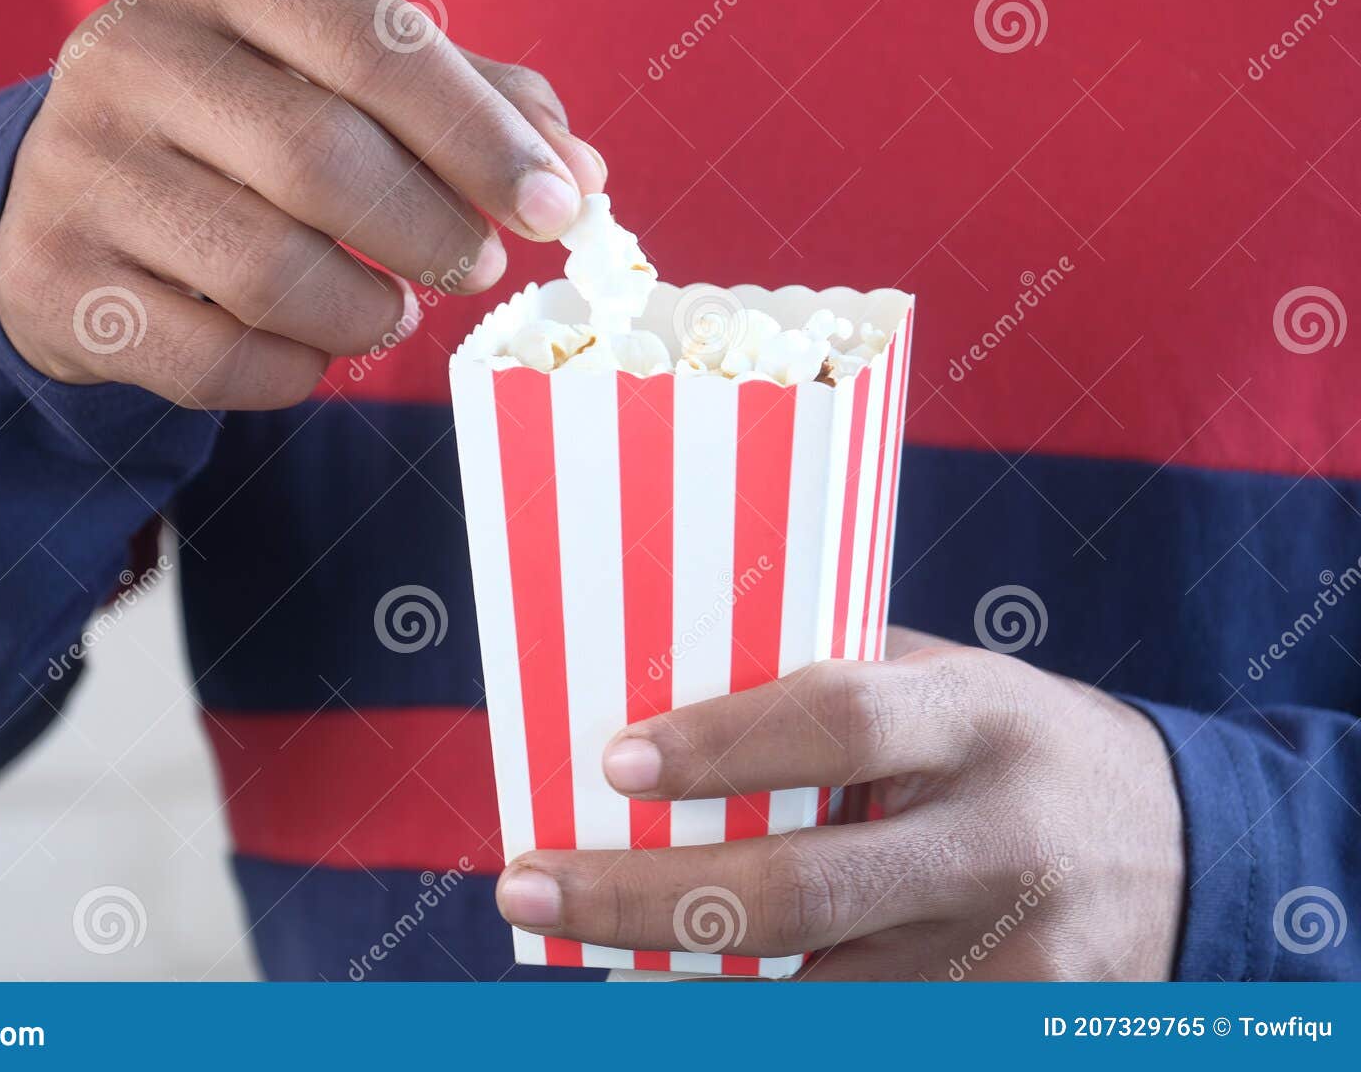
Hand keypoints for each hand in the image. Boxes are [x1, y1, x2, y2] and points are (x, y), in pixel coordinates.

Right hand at [0, 0, 603, 407]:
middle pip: (324, 162)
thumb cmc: (246, 122)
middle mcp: (129, 49)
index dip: (480, 136)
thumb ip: (468, 105)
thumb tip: (580, 176)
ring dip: (367, 313)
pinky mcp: (54, 281)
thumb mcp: (346, 75)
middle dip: (431, 231)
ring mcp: (78, 168)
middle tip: (477, 267)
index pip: (375, 45)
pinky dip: (294, 372)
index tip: (557, 207)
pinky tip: (311, 347)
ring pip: (272, 274)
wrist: (68, 193)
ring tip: (392, 308)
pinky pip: (215, 361)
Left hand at [495, 627, 1185, 979]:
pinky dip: (768, 1027)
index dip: (723, 744)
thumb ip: (837, 687)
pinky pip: (868, 1038)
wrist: (1190, 848)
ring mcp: (1014, 957)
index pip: (839, 724)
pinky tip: (688, 1006)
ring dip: (680, 990)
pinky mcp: (1017, 1028)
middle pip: (800, 891)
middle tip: (530, 889)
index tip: (615, 759)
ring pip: (816, 999)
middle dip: (643, 898)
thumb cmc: (1022, 745)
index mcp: (980, 721)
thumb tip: (672, 695)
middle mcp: (1000, 841)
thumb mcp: (955, 684)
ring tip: (578, 955)